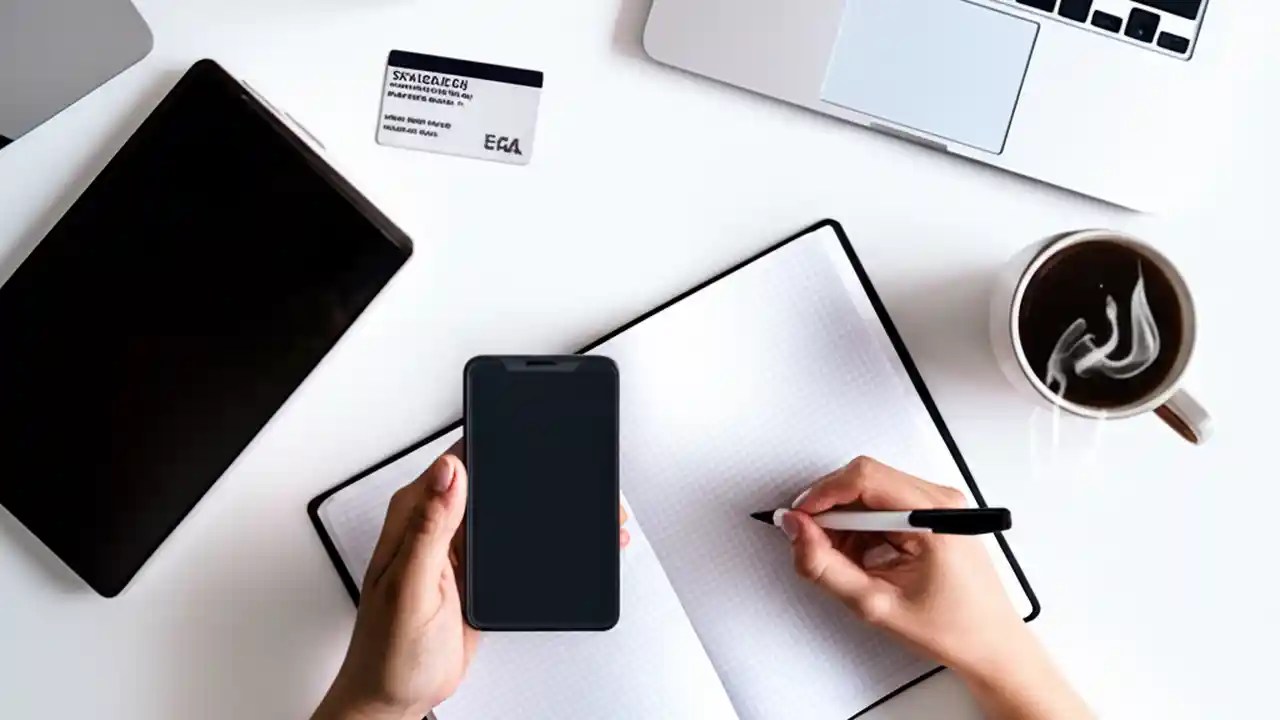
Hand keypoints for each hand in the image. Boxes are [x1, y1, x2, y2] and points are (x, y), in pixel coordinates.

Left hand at [315, 449, 632, 719]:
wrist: (394, 697)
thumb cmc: (386, 652)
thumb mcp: (409, 587)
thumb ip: (427, 527)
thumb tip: (446, 472)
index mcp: (415, 517)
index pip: (457, 461)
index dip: (492, 440)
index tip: (528, 430)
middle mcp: (437, 525)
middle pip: (492, 480)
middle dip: (533, 472)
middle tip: (576, 475)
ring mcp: (460, 548)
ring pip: (508, 509)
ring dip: (541, 507)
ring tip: (586, 507)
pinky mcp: (478, 572)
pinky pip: (513, 542)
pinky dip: (540, 540)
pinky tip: (565, 542)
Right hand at [783, 457, 1024, 673]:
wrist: (991, 646)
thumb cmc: (954, 629)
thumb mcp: (876, 604)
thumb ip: (826, 567)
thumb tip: (797, 532)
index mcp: (935, 516)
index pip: (864, 478)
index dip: (822, 495)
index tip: (799, 519)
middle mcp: (940, 500)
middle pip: (864, 480)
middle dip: (830, 511)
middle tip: (815, 545)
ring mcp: (938, 505)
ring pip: (869, 493)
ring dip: (845, 524)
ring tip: (846, 563)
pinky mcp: (932, 515)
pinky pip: (882, 507)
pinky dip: (861, 530)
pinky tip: (863, 561)